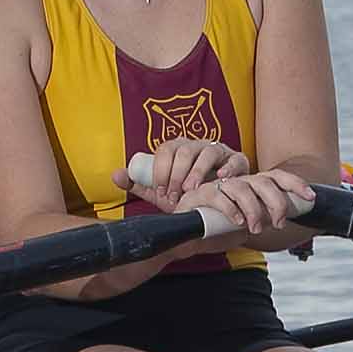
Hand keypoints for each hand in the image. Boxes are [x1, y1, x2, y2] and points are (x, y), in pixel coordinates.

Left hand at [120, 137, 249, 201]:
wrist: (217, 206)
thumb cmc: (187, 196)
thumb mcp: (162, 193)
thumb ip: (140, 185)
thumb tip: (115, 175)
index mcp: (177, 149)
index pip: (166, 151)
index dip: (161, 170)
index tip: (160, 191)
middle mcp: (197, 145)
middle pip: (185, 150)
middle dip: (177, 174)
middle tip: (175, 195)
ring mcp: (218, 150)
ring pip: (208, 152)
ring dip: (198, 171)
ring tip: (193, 190)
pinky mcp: (237, 160)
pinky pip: (235, 159)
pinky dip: (229, 168)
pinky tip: (222, 179)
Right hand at [193, 165, 313, 236]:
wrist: (185, 238)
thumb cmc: (216, 231)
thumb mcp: (247, 226)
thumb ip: (263, 219)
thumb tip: (287, 219)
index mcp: (250, 185)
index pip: (276, 177)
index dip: (295, 184)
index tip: (311, 197)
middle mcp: (236, 181)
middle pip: (263, 181)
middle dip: (276, 202)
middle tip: (278, 223)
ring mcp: (217, 185)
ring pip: (243, 188)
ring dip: (254, 210)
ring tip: (255, 229)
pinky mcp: (200, 195)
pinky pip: (219, 196)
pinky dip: (232, 209)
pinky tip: (237, 222)